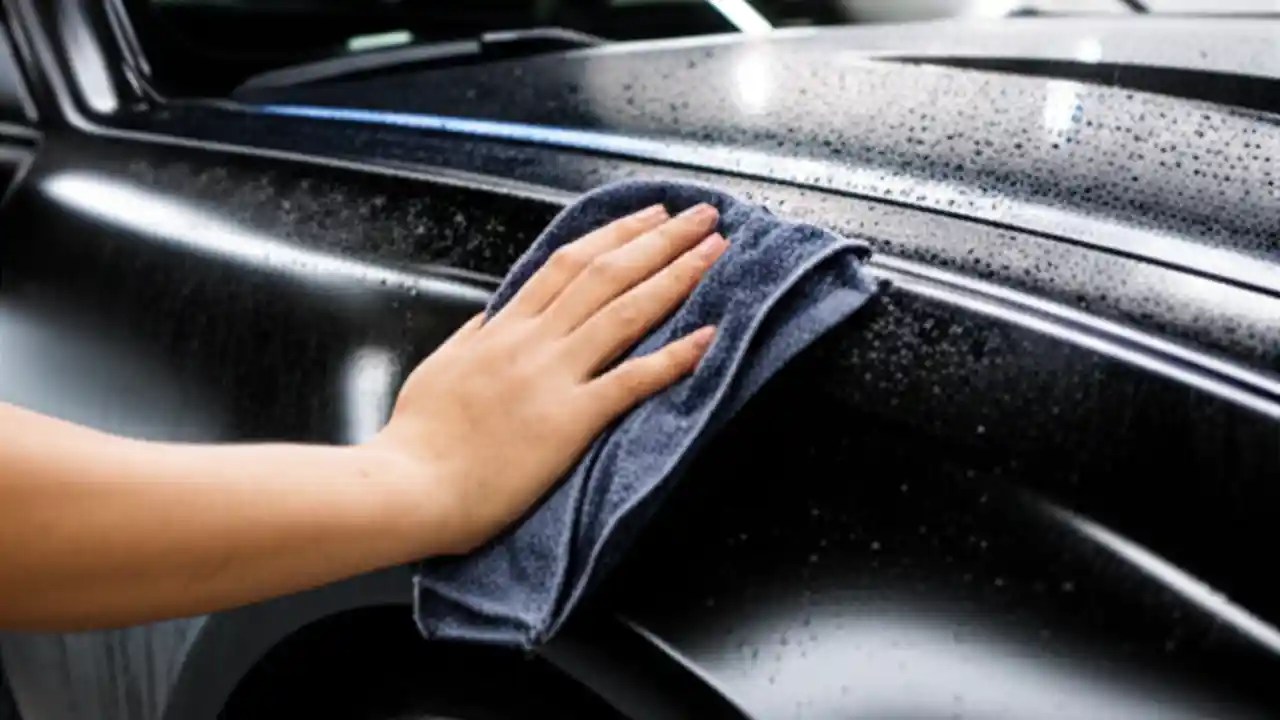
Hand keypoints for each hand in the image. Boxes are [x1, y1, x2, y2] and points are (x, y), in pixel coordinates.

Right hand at [371, 203, 727, 553]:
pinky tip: (708, 336)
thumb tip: (490, 316)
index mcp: (503, 328)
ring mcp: (553, 377)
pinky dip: (674, 356)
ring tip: (716, 251)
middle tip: (702, 217)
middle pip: (606, 273)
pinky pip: (631, 380)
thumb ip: (472, 338)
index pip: (568, 263)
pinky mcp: (569, 420)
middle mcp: (533, 341)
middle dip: (660, 239)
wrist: (408, 487)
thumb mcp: (439, 369)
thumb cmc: (417, 440)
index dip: (615, 235)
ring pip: (625, 311)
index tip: (650, 217)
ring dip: (676, 275)